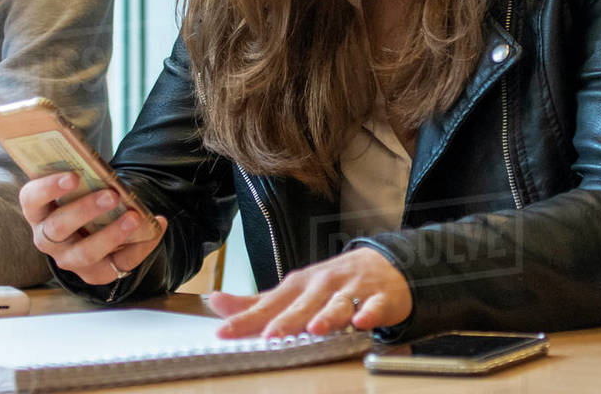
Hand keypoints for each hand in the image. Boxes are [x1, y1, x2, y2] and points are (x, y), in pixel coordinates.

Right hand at [19, 172, 167, 285]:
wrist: (98, 228)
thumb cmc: (84, 199)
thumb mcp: (80, 187)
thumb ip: (85, 178)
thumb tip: (102, 167)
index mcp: (39, 211)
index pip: (32, 199)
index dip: (48, 188)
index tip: (73, 176)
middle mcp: (48, 239)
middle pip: (59, 227)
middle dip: (85, 210)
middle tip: (112, 194)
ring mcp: (70, 259)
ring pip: (85, 253)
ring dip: (112, 234)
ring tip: (134, 216)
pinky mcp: (96, 273)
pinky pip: (120, 263)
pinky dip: (143, 244)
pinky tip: (158, 225)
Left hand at [208, 248, 411, 338]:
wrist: (384, 265)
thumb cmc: (332, 283)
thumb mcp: (293, 291)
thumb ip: (256, 303)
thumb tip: (216, 303)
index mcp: (299, 286)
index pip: (268, 305)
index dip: (246, 319)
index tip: (224, 332)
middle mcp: (322, 286)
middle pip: (303, 305)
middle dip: (286, 320)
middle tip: (270, 335)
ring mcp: (352, 290)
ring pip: (338, 304)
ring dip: (326, 316)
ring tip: (315, 329)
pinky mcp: (379, 298)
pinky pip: (374, 306)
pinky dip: (369, 313)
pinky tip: (362, 321)